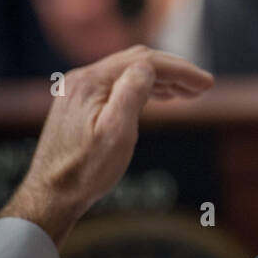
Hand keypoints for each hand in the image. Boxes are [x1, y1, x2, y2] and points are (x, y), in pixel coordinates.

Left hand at [0, 46, 213, 245]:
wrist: (51, 196)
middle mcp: (82, 78)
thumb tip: (149, 67)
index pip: (146, 62)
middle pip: (138, 61)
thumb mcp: (116, 133)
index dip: (181, 70)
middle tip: (203, 86)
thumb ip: (132, 94)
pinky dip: (143, 88)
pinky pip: (117, 84)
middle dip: (174, 71)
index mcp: (92, 81)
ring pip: (128, 72)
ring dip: (161, 79)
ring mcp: (78, 90)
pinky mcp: (78, 103)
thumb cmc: (85, 171)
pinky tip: (157, 98)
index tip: (206, 84)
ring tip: (188, 93)